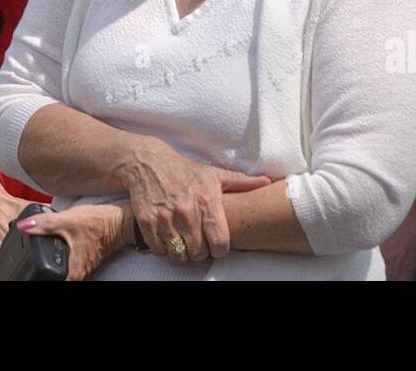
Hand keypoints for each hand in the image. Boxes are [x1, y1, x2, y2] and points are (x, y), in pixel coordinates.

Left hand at [15, 203, 132, 280]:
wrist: (123, 221)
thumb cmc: (101, 223)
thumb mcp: (69, 221)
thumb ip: (45, 224)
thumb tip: (23, 225)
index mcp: (72, 271)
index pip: (47, 283)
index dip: (34, 280)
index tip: (20, 276)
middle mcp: (77, 274)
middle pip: (54, 280)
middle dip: (38, 275)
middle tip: (21, 267)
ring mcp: (81, 267)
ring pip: (60, 274)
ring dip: (48, 268)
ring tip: (35, 257)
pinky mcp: (84, 259)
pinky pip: (67, 265)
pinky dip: (58, 260)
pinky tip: (52, 247)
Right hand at [116, 141, 272, 262]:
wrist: (148, 162)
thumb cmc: (185, 171)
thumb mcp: (214, 175)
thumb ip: (241, 183)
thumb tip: (268, 181)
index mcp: (206, 201)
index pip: (220, 243)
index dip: (220, 249)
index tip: (216, 244)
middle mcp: (186, 211)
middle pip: (199, 252)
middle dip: (200, 251)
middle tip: (198, 242)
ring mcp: (165, 217)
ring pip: (179, 254)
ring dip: (181, 252)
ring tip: (183, 241)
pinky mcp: (146, 221)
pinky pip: (159, 250)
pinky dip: (163, 249)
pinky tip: (167, 237)